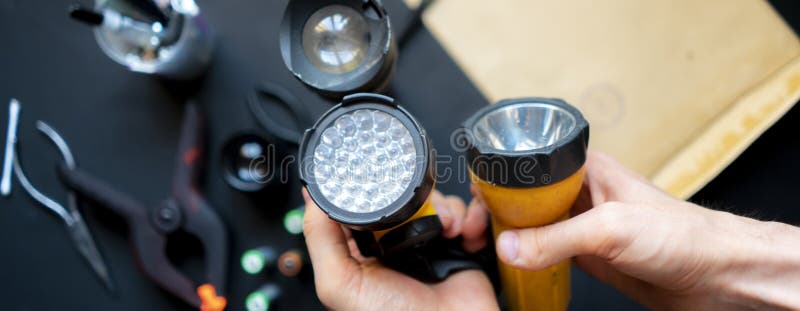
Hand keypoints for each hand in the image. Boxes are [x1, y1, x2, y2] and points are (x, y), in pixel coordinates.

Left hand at [302, 189, 497, 310]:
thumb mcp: (342, 283)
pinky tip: (466, 232)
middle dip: (416, 196)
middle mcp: (396, 244)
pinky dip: (470, 215)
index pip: (363, 204)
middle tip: (424, 212)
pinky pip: (467, 214)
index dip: (371, 189)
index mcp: (364, 248)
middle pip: (404, 197)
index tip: (379, 177)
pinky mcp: (459, 246)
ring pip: (437, 201)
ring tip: (449, 229)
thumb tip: (310, 196)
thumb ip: (321, 240)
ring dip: (447, 208)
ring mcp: (429, 243)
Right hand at [487, 152, 799, 309]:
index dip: (496, 184)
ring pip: (531, 226)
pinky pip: (546, 254)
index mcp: (585, 169)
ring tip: (484, 248)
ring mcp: (583, 226)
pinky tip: (513, 266)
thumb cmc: (682, 235)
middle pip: (522, 198)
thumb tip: (509, 247)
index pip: (527, 167)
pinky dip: (526, 260)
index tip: (476, 205)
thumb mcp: (611, 229)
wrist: (717, 275)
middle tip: (475, 233)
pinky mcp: (588, 256)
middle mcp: (580, 194)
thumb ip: (557, 238)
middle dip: (494, 212)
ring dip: (507, 237)